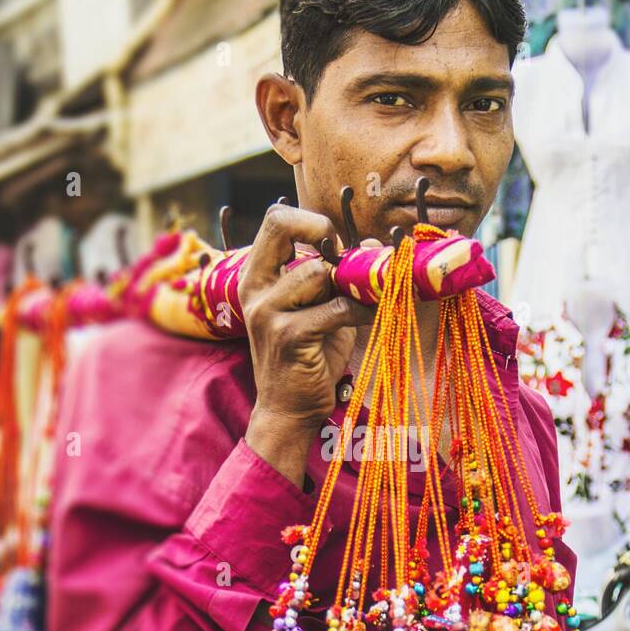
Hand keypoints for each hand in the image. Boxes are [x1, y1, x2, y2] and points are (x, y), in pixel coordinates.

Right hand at [238, 203, 370, 486]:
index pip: (274, 219)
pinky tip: (370, 317)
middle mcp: (255, 288)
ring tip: (359, 302)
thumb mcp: (320, 308)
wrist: (288, 410)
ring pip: (316, 271)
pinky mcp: (289, 335)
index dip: (310, 220)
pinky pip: (336, 308)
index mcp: (257, 276)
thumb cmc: (307, 358)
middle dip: (321, 232)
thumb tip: (375, 244)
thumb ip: (339, 277)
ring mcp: (267, 312)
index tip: (335, 245)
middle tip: (344, 259)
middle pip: (281, 225)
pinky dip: (362, 311)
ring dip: (346, 284)